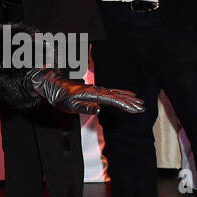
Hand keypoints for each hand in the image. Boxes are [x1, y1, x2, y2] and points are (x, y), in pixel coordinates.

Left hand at [27, 68, 145, 114]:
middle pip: (116, 96)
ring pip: (115, 93)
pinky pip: (111, 92)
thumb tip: (99, 109)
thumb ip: (85, 107)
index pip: (112, 100)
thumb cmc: (60, 98)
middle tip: (142, 107)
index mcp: (92, 94)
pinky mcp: (95, 91)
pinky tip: (128, 95)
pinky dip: (121, 94)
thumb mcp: (70, 106)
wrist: (53, 87)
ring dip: (128, 98)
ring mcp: (96, 90)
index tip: (134, 109)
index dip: (124, 104)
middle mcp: (96, 90)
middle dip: (130, 102)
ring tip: (140, 102)